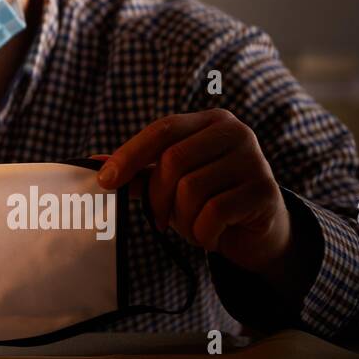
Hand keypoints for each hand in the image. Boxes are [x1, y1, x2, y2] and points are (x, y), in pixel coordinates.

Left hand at [97, 109, 292, 277]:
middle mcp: (236, 133)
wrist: (258, 233)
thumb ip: (139, 171)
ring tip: (190, 228)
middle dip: (157, 196)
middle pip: (174, 159)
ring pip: (193, 189)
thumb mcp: (172, 183)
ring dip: (181, 219)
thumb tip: (92, 162)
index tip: (104, 181)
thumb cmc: (209, 200)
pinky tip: (209, 237)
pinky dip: (203, 232)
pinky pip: (215, 213)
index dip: (129, 154)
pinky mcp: (266, 192)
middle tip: (156, 220)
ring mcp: (255, 160)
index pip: (162, 129)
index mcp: (210, 121)